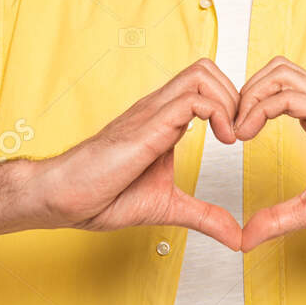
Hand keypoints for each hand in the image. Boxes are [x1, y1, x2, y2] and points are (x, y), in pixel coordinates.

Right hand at [28, 59, 244, 249]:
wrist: (64, 197)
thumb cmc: (102, 196)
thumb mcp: (168, 207)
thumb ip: (204, 216)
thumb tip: (234, 236)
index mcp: (163, 121)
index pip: (204, 86)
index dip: (231, 104)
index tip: (239, 138)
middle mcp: (158, 109)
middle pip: (206, 68)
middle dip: (235, 95)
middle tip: (241, 132)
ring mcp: (152, 113)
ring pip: (202, 74)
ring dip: (229, 101)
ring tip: (232, 137)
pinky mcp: (148, 126)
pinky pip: (192, 100)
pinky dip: (218, 114)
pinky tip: (222, 142)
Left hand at [233, 57, 305, 251]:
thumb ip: (278, 218)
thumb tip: (245, 238)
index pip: (275, 86)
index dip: (247, 103)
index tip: (230, 136)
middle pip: (274, 68)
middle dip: (242, 92)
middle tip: (228, 129)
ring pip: (278, 72)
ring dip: (247, 96)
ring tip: (236, 131)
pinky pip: (288, 96)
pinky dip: (259, 109)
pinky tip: (247, 135)